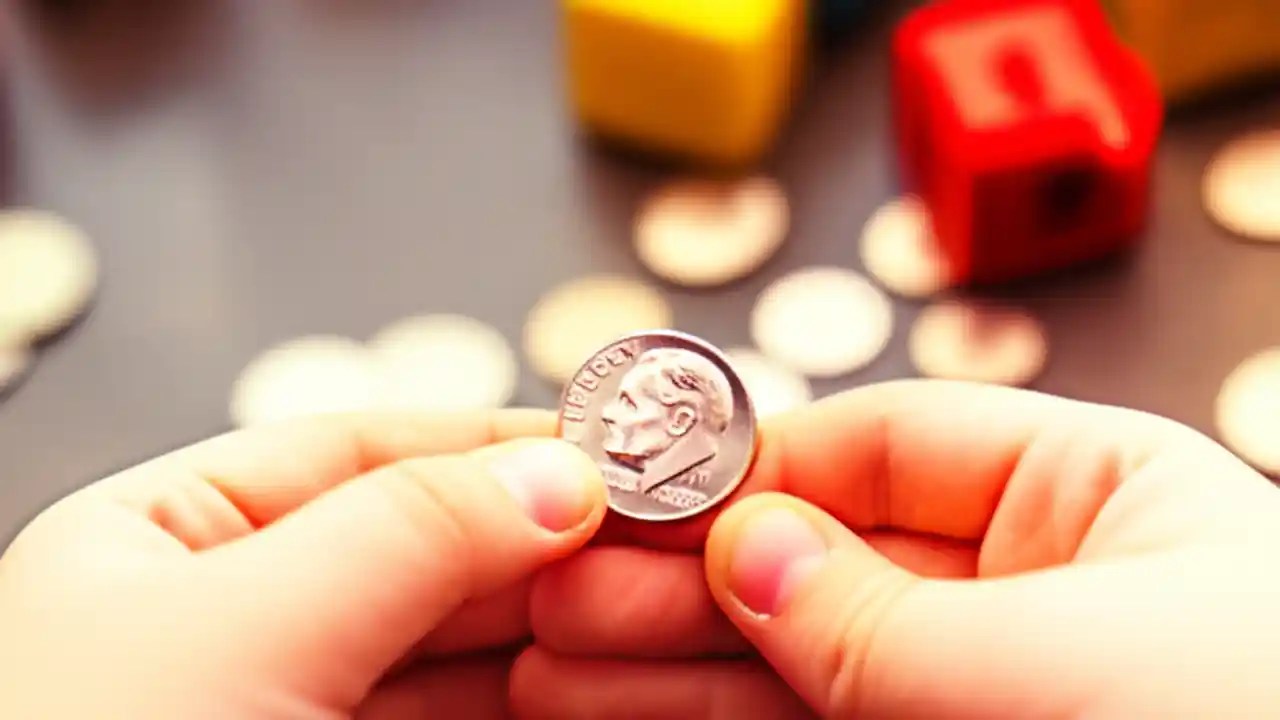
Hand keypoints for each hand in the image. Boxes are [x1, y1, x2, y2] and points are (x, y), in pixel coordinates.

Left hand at [0, 410, 606, 718]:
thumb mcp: (232, 638)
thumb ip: (404, 537)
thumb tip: (554, 476)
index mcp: (164, 540)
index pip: (360, 455)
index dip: (492, 442)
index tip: (614, 447)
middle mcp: (234, 620)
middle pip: (426, 549)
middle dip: (544, 538)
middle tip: (662, 528)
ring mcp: (296, 713)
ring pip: (458, 647)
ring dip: (558, 626)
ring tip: (654, 602)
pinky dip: (542, 705)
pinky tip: (603, 683)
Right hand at [520, 380, 1279, 718]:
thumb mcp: (1072, 659)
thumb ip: (886, 614)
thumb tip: (748, 548)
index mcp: (1094, 499)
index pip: (887, 445)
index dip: (754, 465)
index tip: (639, 494)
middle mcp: (1033, 588)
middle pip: (820, 557)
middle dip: (684, 576)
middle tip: (565, 592)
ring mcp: (986, 692)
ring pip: (799, 660)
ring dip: (674, 661)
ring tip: (555, 666)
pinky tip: (630, 711)